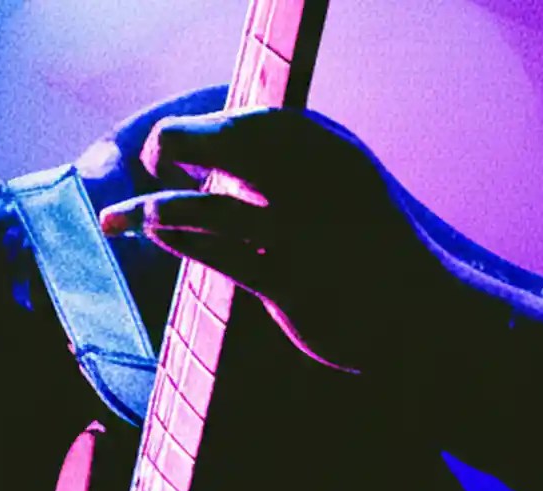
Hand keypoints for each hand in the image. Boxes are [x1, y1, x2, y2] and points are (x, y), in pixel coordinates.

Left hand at [97, 107, 448, 374]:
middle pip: (225, 146)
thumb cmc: (371, 246)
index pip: (247, 125)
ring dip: (152, 211)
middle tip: (149, 165)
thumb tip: (217, 150)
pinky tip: (155, 235)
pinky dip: (180, 244)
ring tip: (114, 219)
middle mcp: (315, 183)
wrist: (428, 313)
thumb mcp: (338, 187)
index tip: (169, 156)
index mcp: (329, 150)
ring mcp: (304, 233)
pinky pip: (220, 258)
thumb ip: (286, 167)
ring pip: (211, 209)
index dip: (197, 132)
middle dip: (170, 147)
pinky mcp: (291, 282)